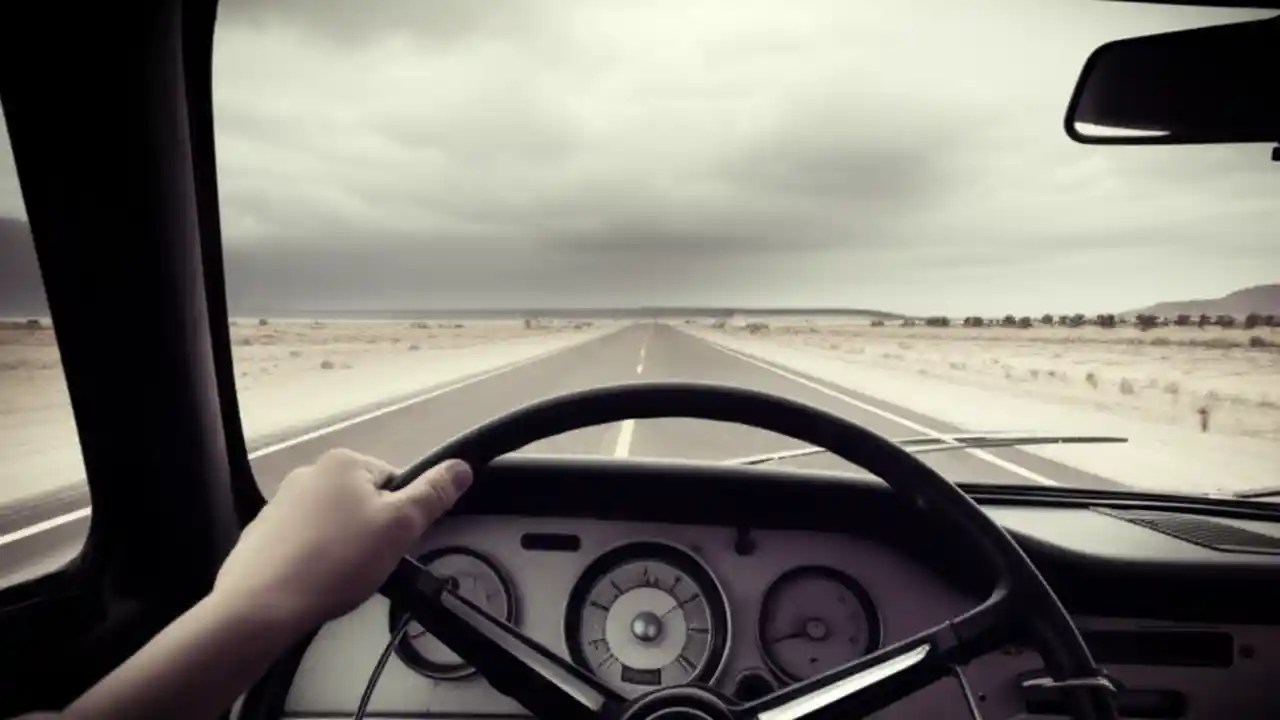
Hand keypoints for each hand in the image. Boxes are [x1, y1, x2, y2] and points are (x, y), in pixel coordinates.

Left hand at [214, 449, 472, 632]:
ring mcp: (280, 502)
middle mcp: (309, 472)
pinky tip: (312, 582)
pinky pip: (303, 541)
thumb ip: (434, 493)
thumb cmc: (337, 560)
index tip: (393, 545)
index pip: (394, 481)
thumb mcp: (401, 526)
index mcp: (344, 461)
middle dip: (371, 531)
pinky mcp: (262, 533)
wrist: (261, 605)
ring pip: (333, 522)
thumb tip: (462, 465)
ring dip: (342, 545)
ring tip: (339, 578)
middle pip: (362, 500)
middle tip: (369, 564)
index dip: (402, 516)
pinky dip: (312, 557)